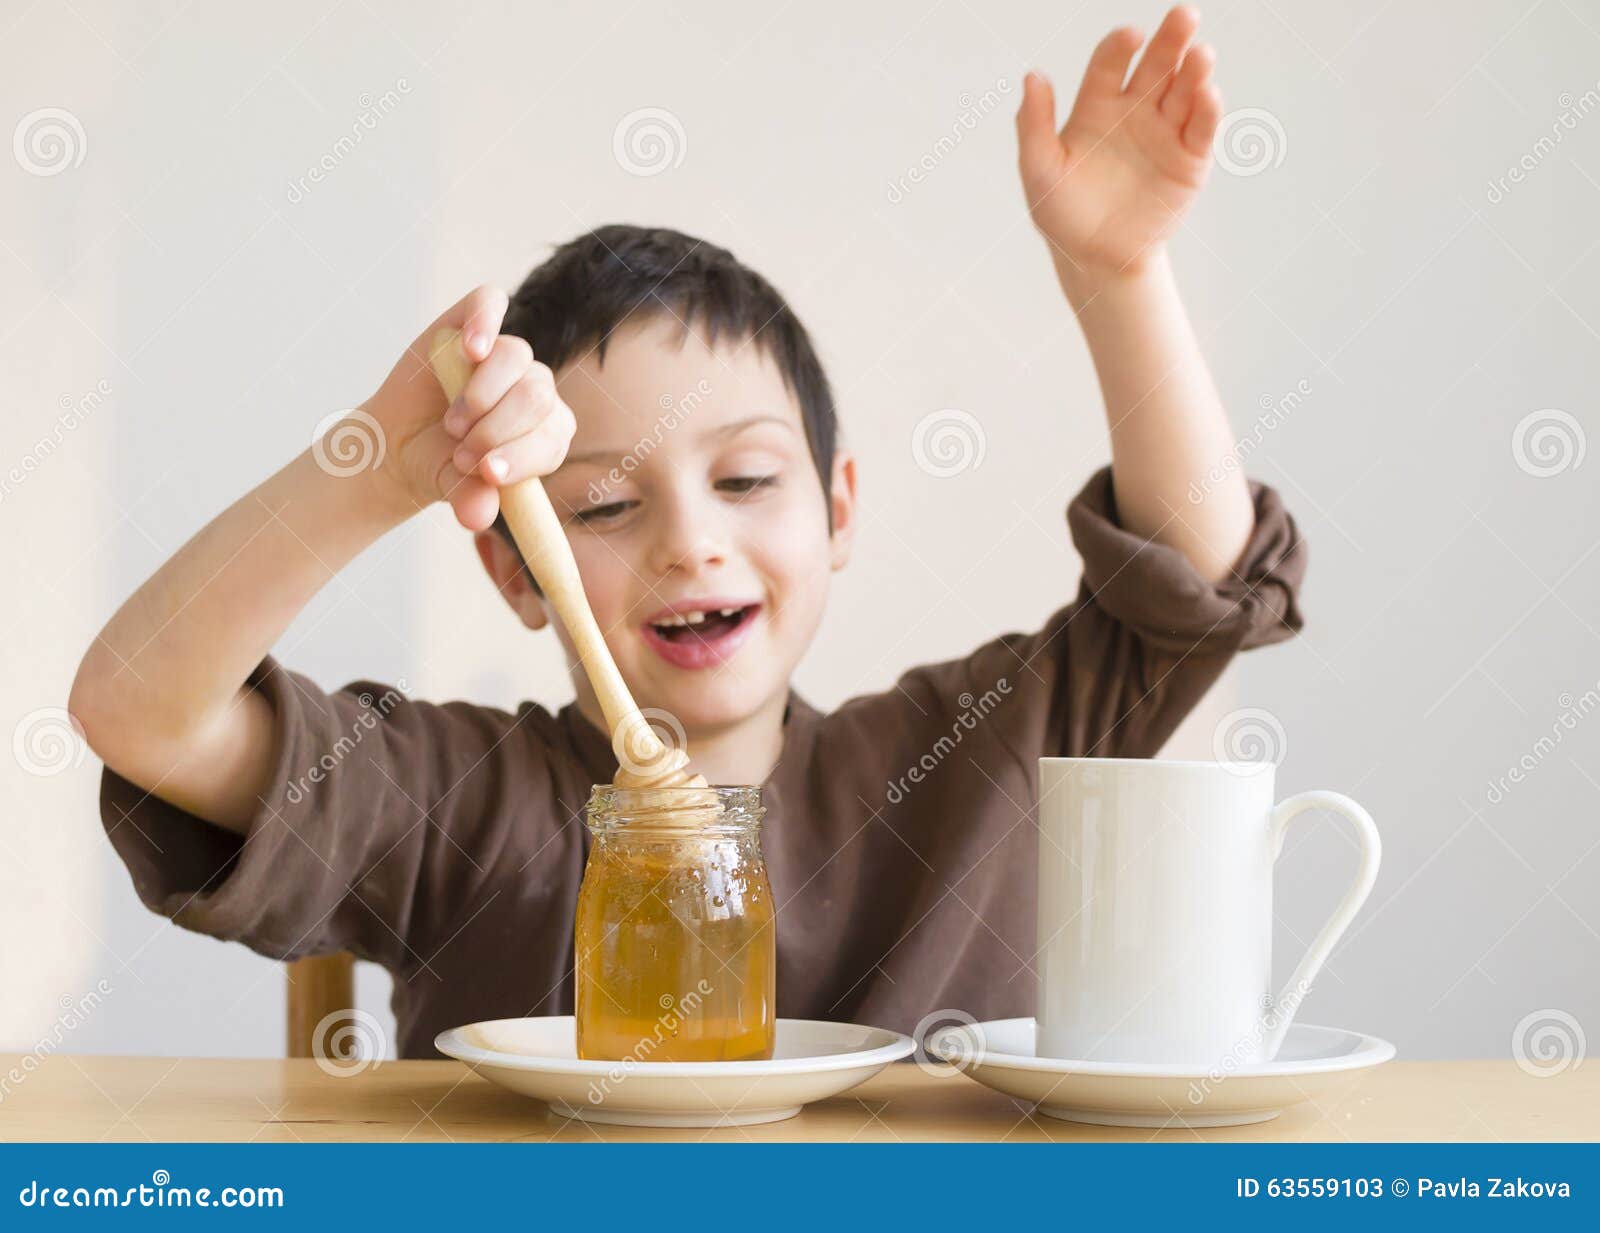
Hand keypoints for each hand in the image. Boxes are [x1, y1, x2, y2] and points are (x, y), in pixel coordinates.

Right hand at [358, 285, 576, 530]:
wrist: (397, 442)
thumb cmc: (438, 466)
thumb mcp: (453, 490)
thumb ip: (471, 499)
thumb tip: (479, 514)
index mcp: (547, 432)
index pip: (553, 435)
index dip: (523, 454)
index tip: (486, 473)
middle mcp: (534, 390)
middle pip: (536, 396)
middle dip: (496, 430)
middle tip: (460, 452)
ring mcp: (504, 355)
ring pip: (516, 356)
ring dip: (481, 395)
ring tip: (453, 424)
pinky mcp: (472, 323)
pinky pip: (490, 303)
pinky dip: (485, 321)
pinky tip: (471, 349)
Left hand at [1016, 6, 1220, 293]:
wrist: (1095, 259)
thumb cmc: (1062, 214)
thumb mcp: (1039, 171)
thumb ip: (1033, 125)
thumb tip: (1032, 76)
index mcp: (1097, 106)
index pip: (1111, 64)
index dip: (1120, 47)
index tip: (1129, 37)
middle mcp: (1135, 111)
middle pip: (1157, 65)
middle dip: (1171, 40)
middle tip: (1184, 15)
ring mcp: (1165, 132)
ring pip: (1184, 91)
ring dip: (1195, 71)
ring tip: (1201, 55)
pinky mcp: (1189, 159)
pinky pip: (1200, 129)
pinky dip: (1207, 110)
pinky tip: (1207, 95)